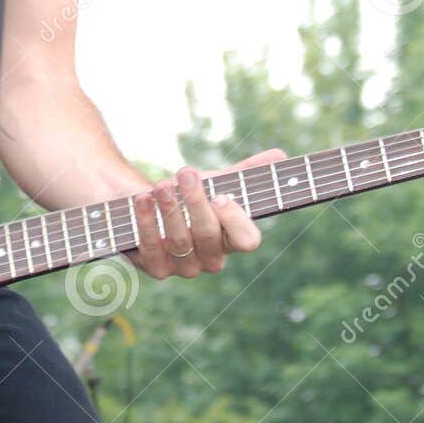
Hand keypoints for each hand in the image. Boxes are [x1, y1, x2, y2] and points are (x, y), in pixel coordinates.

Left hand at [128, 147, 286, 280]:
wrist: (147, 204)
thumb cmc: (189, 196)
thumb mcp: (217, 182)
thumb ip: (246, 173)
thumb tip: (280, 155)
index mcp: (232, 239)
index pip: (247, 240)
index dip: (236, 220)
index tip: (222, 195)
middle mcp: (211, 258)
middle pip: (209, 236)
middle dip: (196, 202)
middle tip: (185, 172)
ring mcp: (183, 266)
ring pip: (180, 242)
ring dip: (170, 209)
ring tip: (161, 185)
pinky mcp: (155, 267)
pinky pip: (151, 249)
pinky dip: (146, 222)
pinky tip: (142, 200)